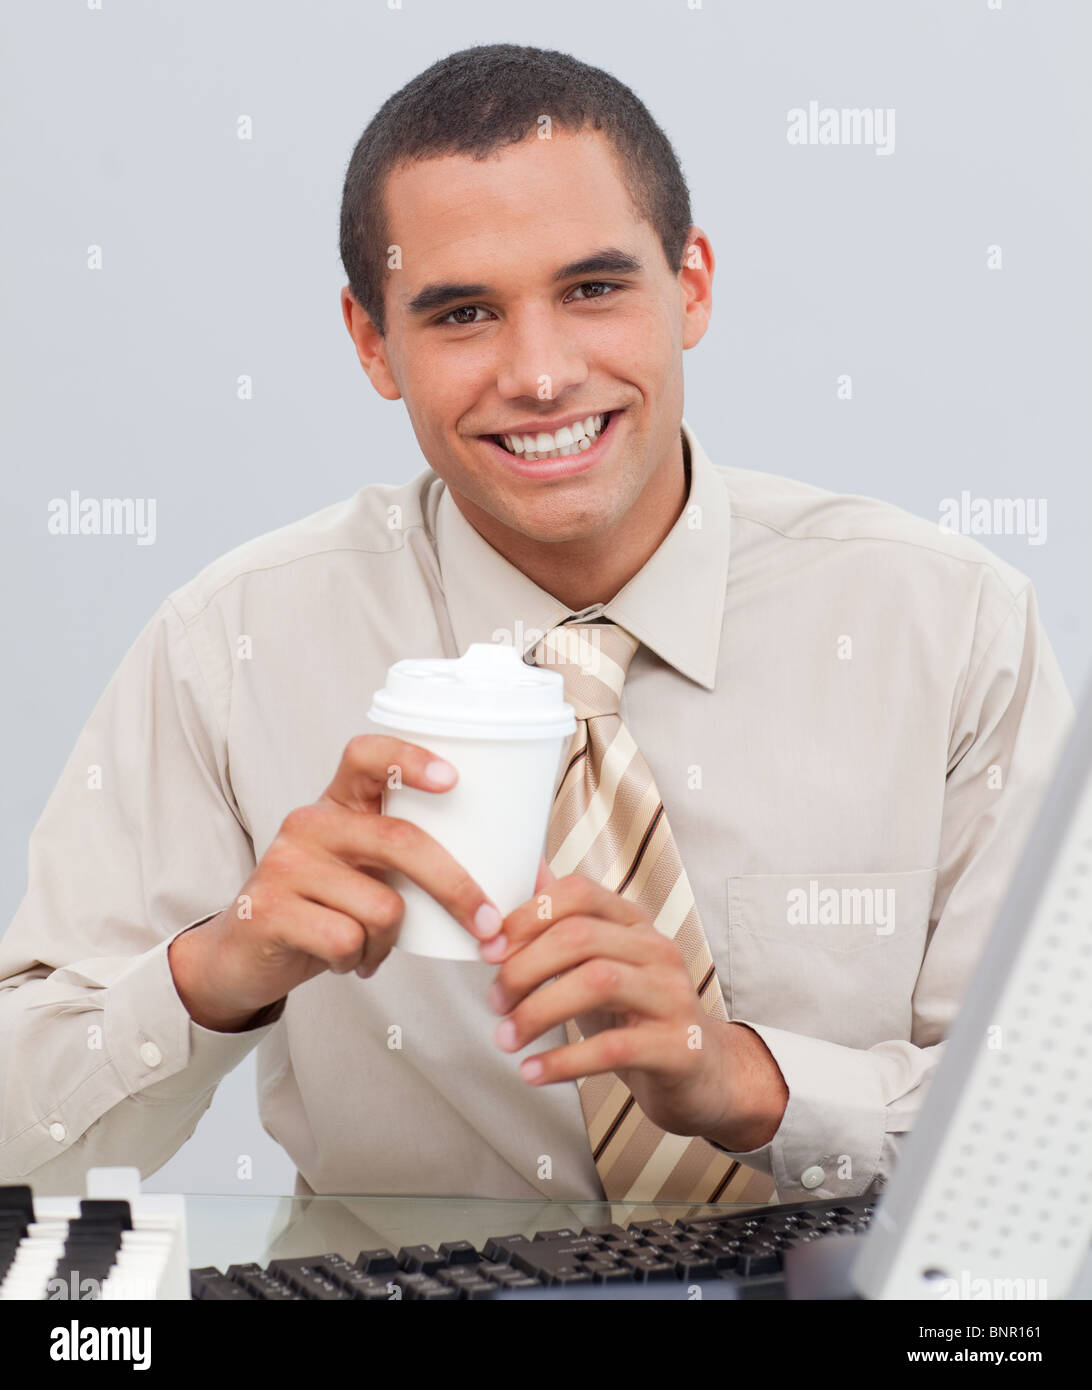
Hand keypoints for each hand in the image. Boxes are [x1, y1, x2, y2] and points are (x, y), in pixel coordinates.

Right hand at [168, 735, 502, 1030]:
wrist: (245, 956)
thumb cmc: (330, 907)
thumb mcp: (372, 872)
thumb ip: (429, 859)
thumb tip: (539, 873)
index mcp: (339, 802)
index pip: (366, 753)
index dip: (411, 756)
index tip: (455, 779)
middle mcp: (309, 821)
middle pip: (401, 841)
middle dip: (457, 887)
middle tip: (488, 926)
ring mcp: (285, 864)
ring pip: (381, 906)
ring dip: (392, 942)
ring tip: (375, 948)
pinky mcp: (269, 910)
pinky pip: (346, 940)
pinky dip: (359, 961)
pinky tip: (345, 961)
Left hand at [481, 861, 787, 1149]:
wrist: (701, 1075)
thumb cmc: (635, 1015)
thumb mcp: (597, 964)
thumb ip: (562, 924)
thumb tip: (525, 870)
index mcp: (633, 922)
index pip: (578, 892)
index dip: (526, 916)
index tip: (488, 950)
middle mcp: (657, 949)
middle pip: (579, 937)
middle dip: (522, 968)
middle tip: (494, 1002)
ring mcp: (672, 996)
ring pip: (596, 983)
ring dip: (538, 1012)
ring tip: (506, 1038)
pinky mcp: (678, 1047)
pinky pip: (613, 1048)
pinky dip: (563, 1061)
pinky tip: (533, 1072)